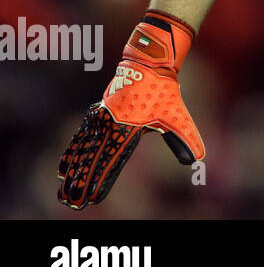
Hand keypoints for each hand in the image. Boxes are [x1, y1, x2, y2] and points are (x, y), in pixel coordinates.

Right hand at [57, 10, 204, 209]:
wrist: (147, 63)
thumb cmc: (164, 91)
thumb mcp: (177, 115)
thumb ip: (185, 139)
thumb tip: (197, 159)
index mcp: (127, 128)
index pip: (112, 162)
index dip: (101, 181)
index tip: (93, 198)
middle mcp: (110, 124)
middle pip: (92, 160)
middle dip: (81, 183)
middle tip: (73, 203)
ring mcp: (100, 118)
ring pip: (82, 151)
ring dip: (73, 173)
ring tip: (65, 193)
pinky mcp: (96, 113)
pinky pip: (80, 138)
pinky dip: (71, 154)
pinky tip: (64, 169)